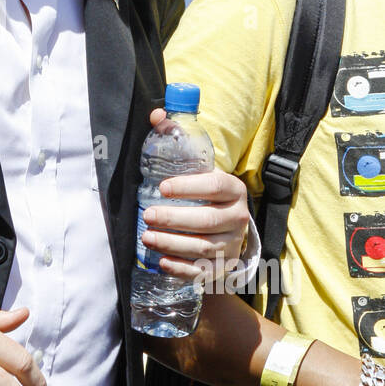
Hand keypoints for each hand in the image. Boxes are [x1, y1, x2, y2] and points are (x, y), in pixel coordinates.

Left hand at [139, 107, 248, 286]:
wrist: (225, 231)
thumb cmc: (205, 194)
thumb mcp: (199, 169)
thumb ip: (178, 140)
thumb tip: (156, 115)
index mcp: (234, 189)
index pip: (215, 186)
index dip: (188, 187)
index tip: (162, 188)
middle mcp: (238, 217)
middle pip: (207, 219)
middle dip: (174, 218)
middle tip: (147, 215)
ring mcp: (232, 244)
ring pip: (203, 246)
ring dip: (172, 243)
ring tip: (146, 236)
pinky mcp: (222, 266)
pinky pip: (203, 270)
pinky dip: (182, 268)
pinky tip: (162, 261)